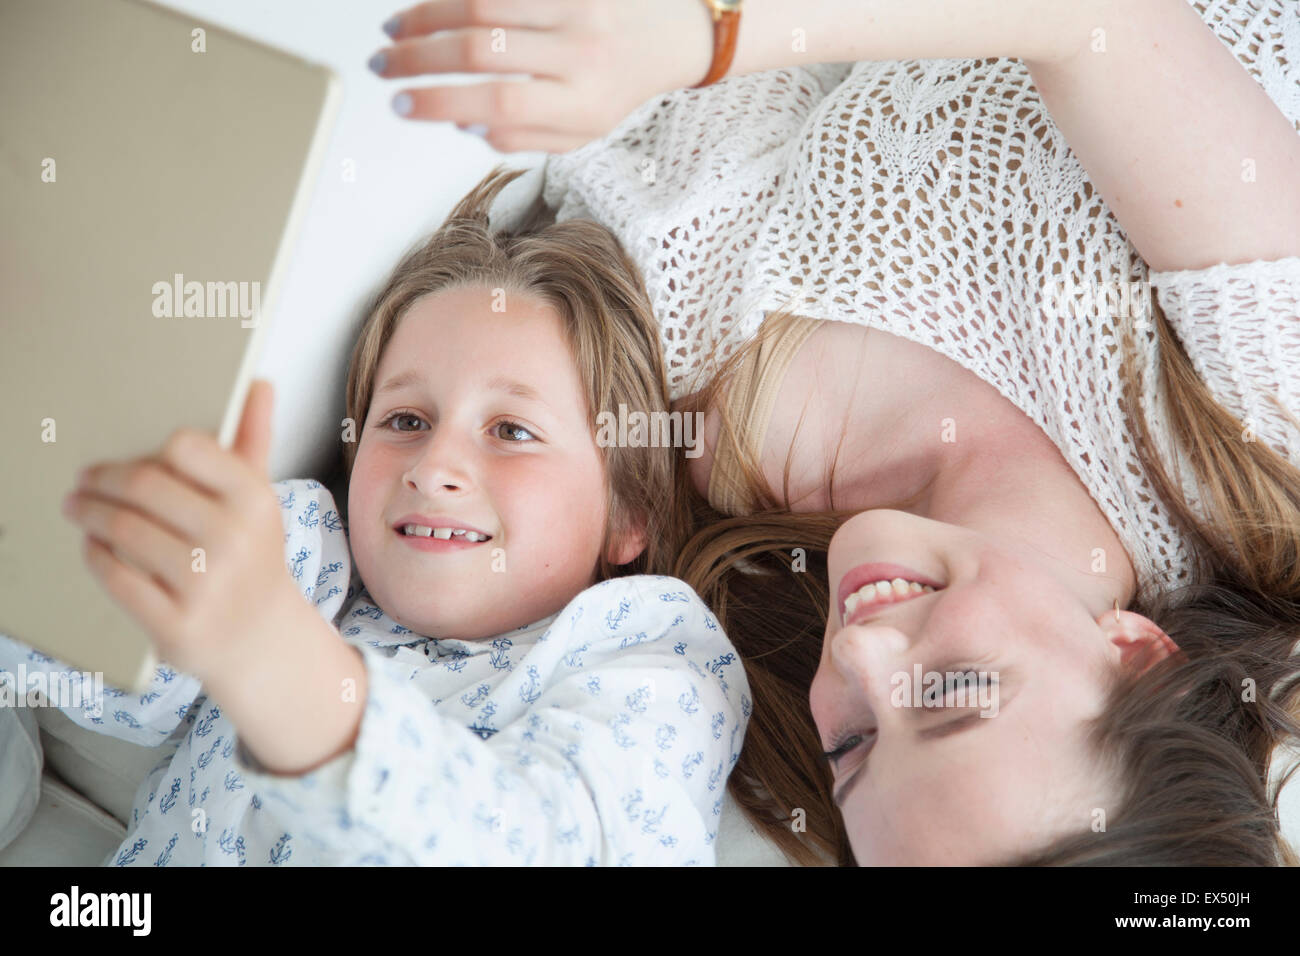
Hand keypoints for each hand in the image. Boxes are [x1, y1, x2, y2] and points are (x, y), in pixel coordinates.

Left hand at [60, 380, 299, 682]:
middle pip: (145, 486)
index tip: (133, 455)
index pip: (188, 448)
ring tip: (77, 507)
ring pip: (124, 531)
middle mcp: (234, 541)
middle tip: (84, 480)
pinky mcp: (177, 624)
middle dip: (103, 480)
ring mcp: (205, 586)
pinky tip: (93, 546)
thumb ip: (253, 440)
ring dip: (89, 514)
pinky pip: (117, 578)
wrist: (263, 637)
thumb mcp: (259, 501)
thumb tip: (258, 383)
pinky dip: (96, 556)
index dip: (155, 450)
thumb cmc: (252, 556)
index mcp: (256, 501)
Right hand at [369, 0, 715, 152]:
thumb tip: (461, 123)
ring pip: (484, 6)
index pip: (500, 103)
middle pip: (482, 49)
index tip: (401, 104)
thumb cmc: (614, 87)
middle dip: (419, 57)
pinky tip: (430, 8)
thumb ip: (522, 135)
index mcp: (582, 103)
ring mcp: (576, 9)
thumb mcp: (578, 131)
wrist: (667, 35)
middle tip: (382, 65)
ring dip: (428, 17)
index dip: (442, 102)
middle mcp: (580, 53)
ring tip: (394, 32)